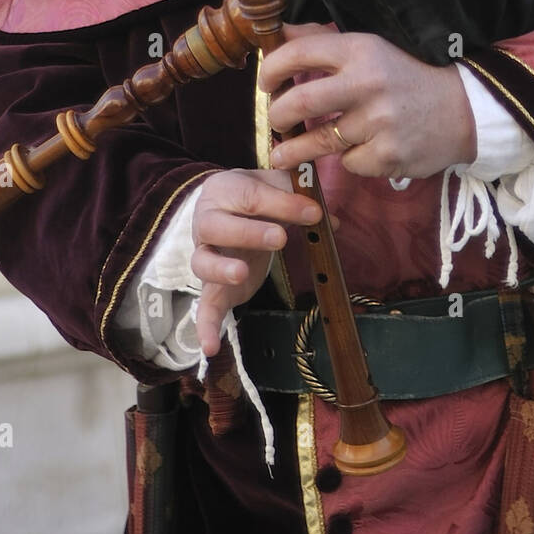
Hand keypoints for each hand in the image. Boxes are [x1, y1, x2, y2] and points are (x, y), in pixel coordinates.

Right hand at [192, 167, 320, 356]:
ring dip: (221, 268)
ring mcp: (205, 254)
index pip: (249, 196)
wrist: (225, 208)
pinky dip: (205, 326)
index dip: (282, 205)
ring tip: (242, 273)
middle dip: (249, 232)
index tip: (314, 213)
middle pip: (217, 226)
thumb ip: (300, 198)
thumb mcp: (274, 186)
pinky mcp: (212, 286)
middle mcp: (206, 221)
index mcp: (224, 190)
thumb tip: (330, 219)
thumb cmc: (255, 196)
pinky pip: (203, 306)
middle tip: (280, 238)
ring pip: (203, 262)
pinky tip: (211, 348)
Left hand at [260, 23, 476, 180]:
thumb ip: (323, 41)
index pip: (298, 54)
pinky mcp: (387, 156)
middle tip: (274, 121)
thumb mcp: (370, 49)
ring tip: (281, 155)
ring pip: (318, 142)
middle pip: (298, 104)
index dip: (271, 70)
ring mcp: (377, 122)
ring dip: (294, 150)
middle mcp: (367, 83)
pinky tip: (363, 150)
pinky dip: (349, 160)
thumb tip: (279, 32)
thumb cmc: (406, 77)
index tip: (265, 83)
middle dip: (275, 116)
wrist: (463, 110)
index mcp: (360, 50)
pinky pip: (349, 163)